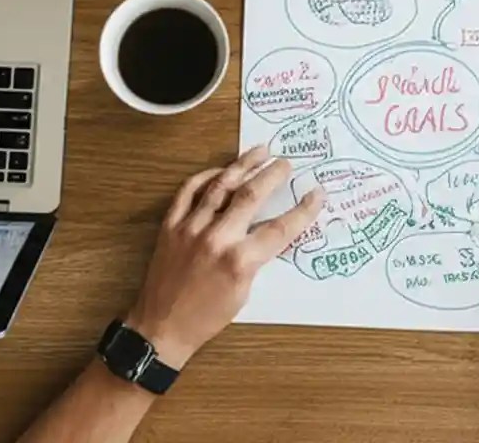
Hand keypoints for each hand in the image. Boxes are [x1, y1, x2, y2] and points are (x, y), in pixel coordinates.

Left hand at [125, 146, 323, 365]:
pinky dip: (204, 177)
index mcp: (239, 261)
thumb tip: (270, 231)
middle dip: (272, 175)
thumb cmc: (207, 317)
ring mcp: (190, 229)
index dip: (302, 210)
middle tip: (286, 163)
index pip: (280, 229)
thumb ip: (256, 257)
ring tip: (259, 151)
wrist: (162, 327)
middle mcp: (216, 239)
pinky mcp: (170, 226)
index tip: (317, 194)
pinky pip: (187, 192)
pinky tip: (219, 170)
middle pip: (251, 196)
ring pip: (219, 186)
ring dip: (241, 165)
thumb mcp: (244, 292)